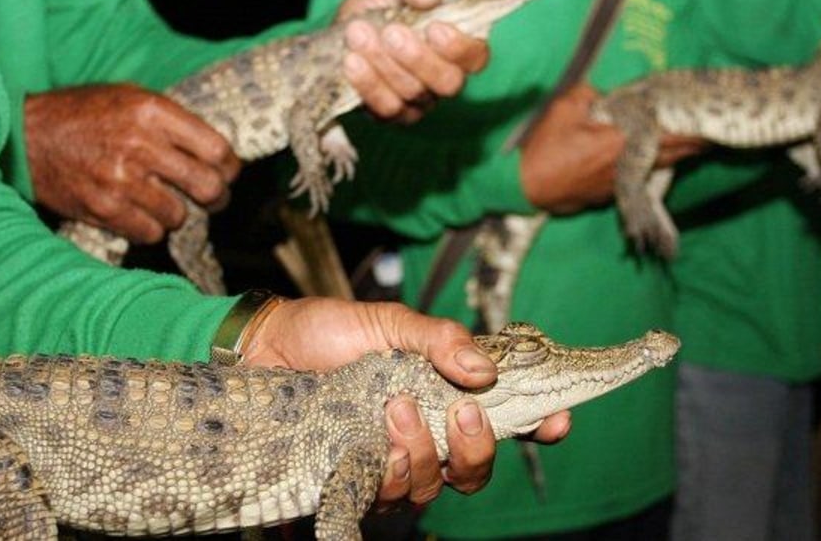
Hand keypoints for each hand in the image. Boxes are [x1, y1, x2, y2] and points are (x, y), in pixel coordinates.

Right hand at [25, 85, 240, 242]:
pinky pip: (149, 233)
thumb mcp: (130, 97)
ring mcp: (120, 179)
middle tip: (211, 199)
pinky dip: (150, 229)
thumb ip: (173, 121)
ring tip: (165, 203)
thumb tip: (219, 152)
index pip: (217, 149)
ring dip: (177, 214)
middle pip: (207, 186)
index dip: (229, 167)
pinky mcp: (102, 208)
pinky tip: (140, 214)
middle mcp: (139, 144)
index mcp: (152, 111)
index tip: (227, 173)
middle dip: (216, 197)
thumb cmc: (84, 114)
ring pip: (179, 215)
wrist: (24, 134)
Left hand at [239, 297, 569, 504]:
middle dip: (479, 448)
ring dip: (423, 454)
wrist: (264, 346)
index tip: (557, 421)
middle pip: (475, 469)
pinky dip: (388, 474)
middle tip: (464, 413)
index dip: (541, 426)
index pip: (508, 421)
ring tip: (395, 410)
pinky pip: (386, 497)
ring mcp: (390, 460)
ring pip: (433, 486)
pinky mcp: (353, 478)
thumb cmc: (328, 331)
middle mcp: (426, 435)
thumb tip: (485, 371)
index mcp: (446, 394)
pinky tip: (375, 447)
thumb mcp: (390, 322)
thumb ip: (439, 340)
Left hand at [336, 0, 491, 122]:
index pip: (476, 56)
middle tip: (391, 32)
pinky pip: (386, 107)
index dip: (460, 47)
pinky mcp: (393, 113)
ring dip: (383, 62)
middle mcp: (446, 76)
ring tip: (357, 34)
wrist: (342, 32)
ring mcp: (421, 99)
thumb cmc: (379, 6)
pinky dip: (367, 83)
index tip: (433, 27)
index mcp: (458, 42)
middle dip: (418, 58)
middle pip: (449, 82)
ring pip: (414, 92)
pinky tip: (351, 61)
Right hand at [521, 84, 705, 213]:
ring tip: (697, 147)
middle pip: (670, 154)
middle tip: (713, 135)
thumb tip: (605, 95)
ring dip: (678, 157)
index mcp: (620, 140)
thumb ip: (591, 95)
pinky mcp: (609, 194)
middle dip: (692, 144)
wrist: (527, 186)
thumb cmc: (545, 146)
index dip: (690, 130)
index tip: (709, 123)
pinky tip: (661, 162)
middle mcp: (627, 164)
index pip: (665, 134)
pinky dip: (654, 169)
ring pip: (657, 168)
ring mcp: (620, 182)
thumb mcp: (565, 107)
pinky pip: (640, 179)